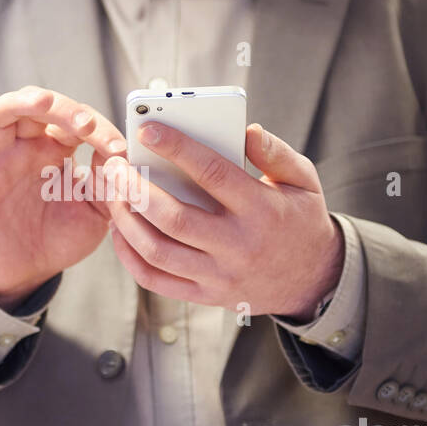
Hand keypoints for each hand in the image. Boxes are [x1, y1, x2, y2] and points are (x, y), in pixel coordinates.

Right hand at [0, 86, 126, 309]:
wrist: (25, 273)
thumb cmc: (59, 238)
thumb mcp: (96, 215)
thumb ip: (108, 187)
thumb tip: (119, 157)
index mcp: (57, 149)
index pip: (76, 121)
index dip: (99, 129)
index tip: (120, 150)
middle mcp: (26, 147)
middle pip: (37, 107)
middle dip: (64, 108)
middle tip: (87, 124)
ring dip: (20, 102)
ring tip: (43, 101)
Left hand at [103, 121, 343, 317]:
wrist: (313, 280)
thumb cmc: (299, 220)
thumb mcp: (303, 180)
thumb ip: (275, 152)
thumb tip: (247, 130)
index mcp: (261, 210)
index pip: (213, 173)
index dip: (177, 149)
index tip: (148, 130)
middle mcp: (238, 246)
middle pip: (175, 218)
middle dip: (137, 188)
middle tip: (115, 166)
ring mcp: (220, 276)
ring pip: (159, 251)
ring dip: (127, 221)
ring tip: (113, 194)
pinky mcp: (207, 296)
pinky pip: (157, 280)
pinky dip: (130, 257)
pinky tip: (119, 231)